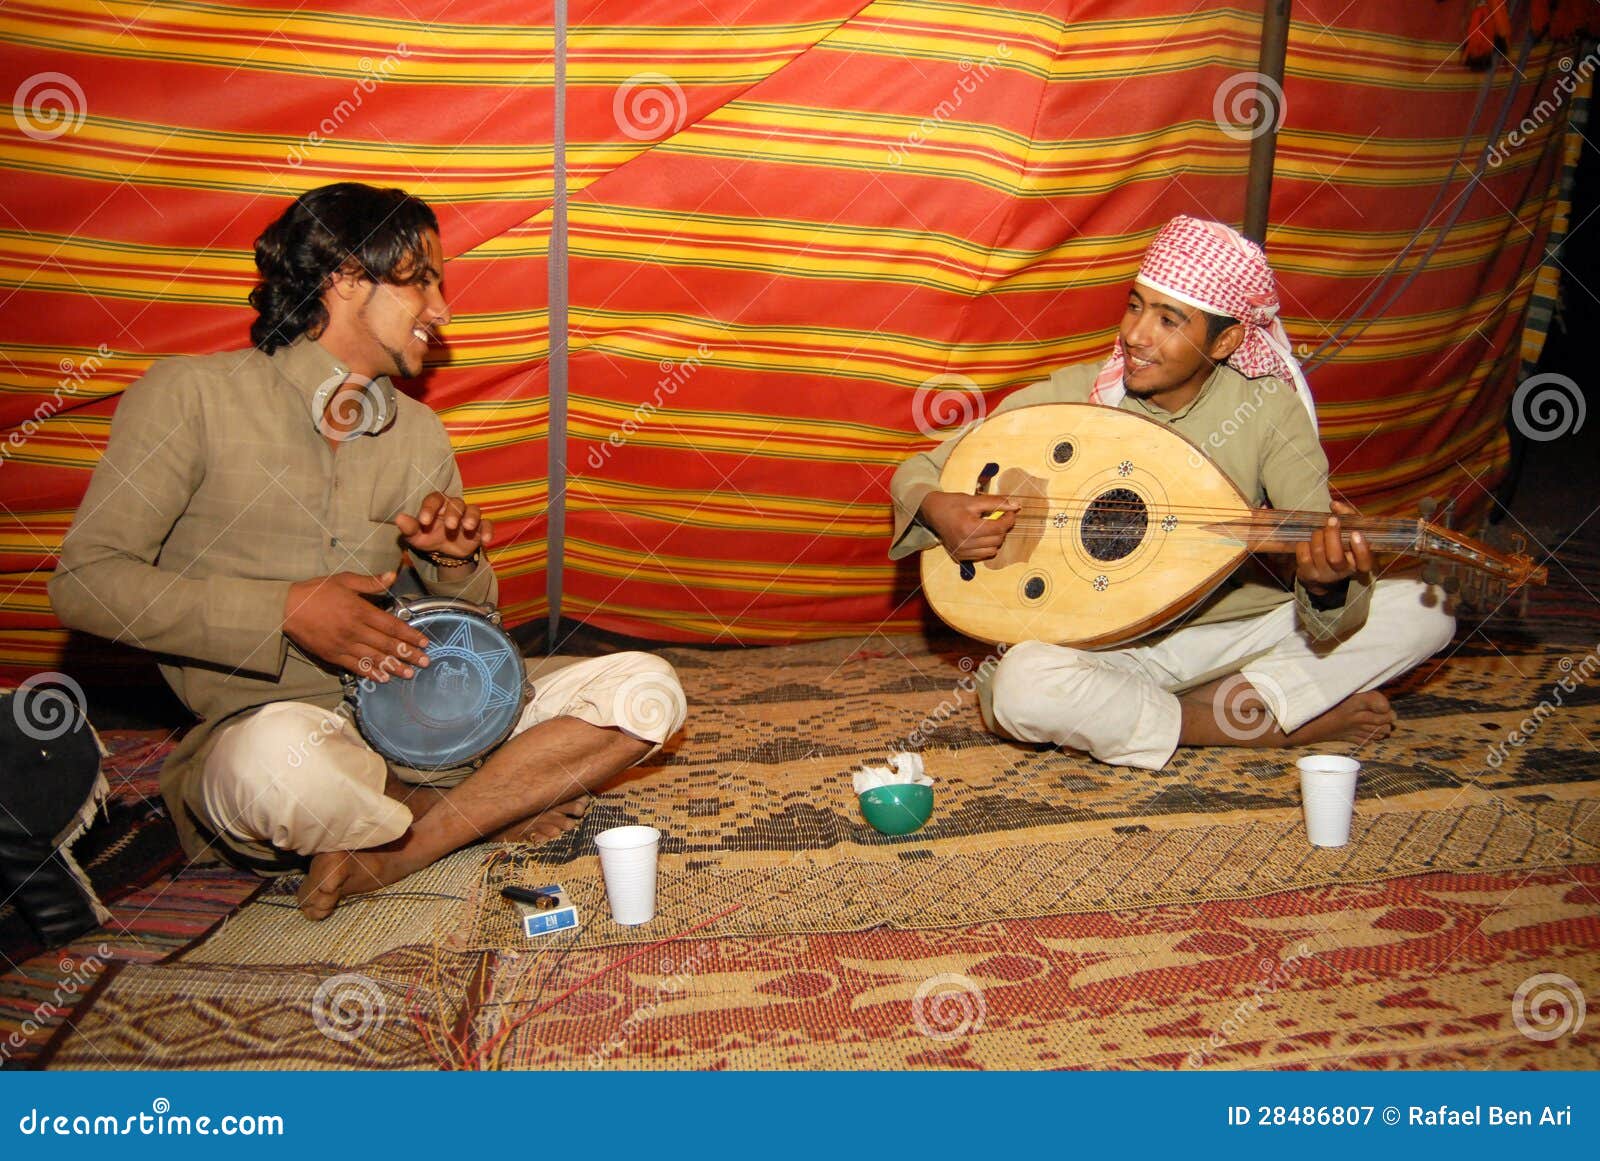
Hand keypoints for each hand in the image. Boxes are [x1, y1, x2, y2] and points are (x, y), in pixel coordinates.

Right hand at [284, 571, 430, 680]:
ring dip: (394, 667)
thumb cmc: (317, 591)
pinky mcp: (333, 655)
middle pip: (387, 644)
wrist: (287, 608)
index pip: (391, 625)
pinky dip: (371, 672)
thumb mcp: (344, 580)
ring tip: (410, 673)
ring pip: (374, 658)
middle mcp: (355, 630)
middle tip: (425, 662)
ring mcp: (344, 645)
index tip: (424, 642)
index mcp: (360, 610)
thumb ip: (370, 582)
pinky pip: (356, 666)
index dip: (410, 635)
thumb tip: (393, 575)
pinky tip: (383, 678)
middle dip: (408, 654)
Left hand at [395, 492, 493, 562]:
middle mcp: (454, 507)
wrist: (445, 553)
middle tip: (450, 526)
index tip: (424, 521)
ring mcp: (468, 516)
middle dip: (453, 513)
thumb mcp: (416, 536)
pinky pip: (487, 524)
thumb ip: (409, 527)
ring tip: (468, 528)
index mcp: (437, 505)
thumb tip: (398, 518)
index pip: (434, 499)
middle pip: (456, 502)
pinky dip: (488, 531)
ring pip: (474, 510)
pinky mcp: (480, 527)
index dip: (429, 508)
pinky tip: (485, 540)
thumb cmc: (429, 538)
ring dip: (472, 517)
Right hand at [918, 491, 1020, 561]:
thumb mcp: (974, 500)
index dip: (1009, 519)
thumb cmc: (953, 504)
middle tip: (1000, 517)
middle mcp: (965, 543)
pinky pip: (982, 556)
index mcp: (969, 528)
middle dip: (1002, 528)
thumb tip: (1016, 506)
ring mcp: (962, 552)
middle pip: (997, 540)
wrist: (932, 512)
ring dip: (995, 539)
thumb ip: (996, 503)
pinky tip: (981, 536)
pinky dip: (986, 546)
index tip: (1011, 512)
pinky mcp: (960, 557)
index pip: (999, 528)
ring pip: (992, 550)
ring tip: (989, 527)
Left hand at [1295, 500, 1373, 592]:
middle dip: (1331, 535)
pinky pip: (1303, 556)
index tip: (1355, 533)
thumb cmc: (1341, 545)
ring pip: (1318, 553)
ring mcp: (1324, 575)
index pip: (1365, 563)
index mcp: (1358, 563)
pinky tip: (1308, 540)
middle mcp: (1342, 572)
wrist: (1323, 570)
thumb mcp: (1350, 531)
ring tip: (1319, 530)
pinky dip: (1304, 543)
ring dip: (1317, 536)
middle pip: (1335, 557)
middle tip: (1332, 520)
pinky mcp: (1308, 574)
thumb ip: (1347, 516)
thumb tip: (1334, 504)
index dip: (1361, 549)